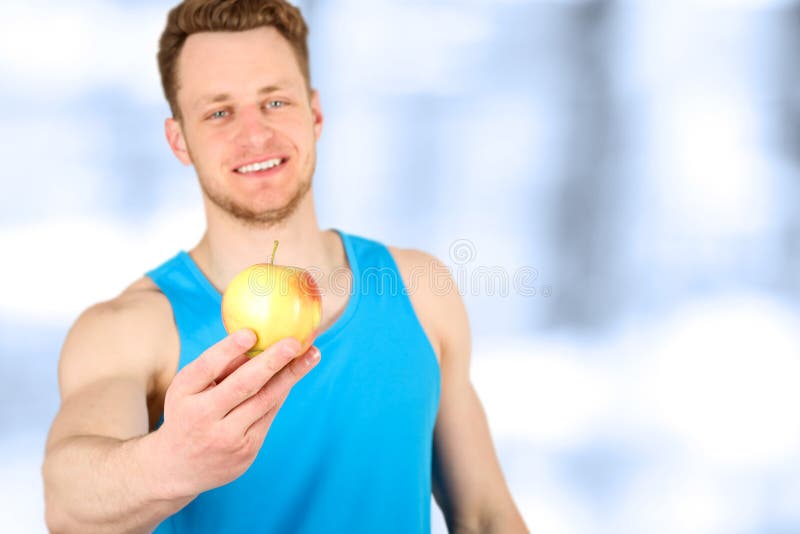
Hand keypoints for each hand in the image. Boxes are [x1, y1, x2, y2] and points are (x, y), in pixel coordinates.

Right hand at [151, 329, 319, 497]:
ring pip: (264, 401)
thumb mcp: (188, 389)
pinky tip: (296, 374)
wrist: (177, 469)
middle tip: (294, 342)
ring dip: (291, 375)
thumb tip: (256, 339)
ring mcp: (226, 438)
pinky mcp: (246, 451)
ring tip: (312, 354)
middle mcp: (202, 418)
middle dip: (272, 362)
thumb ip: (218, 367)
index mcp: (183, 395)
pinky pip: (269, 415)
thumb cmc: (187, 414)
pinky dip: (282, 392)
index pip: (206, 368)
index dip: (228, 350)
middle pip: (243, 386)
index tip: (251, 333)